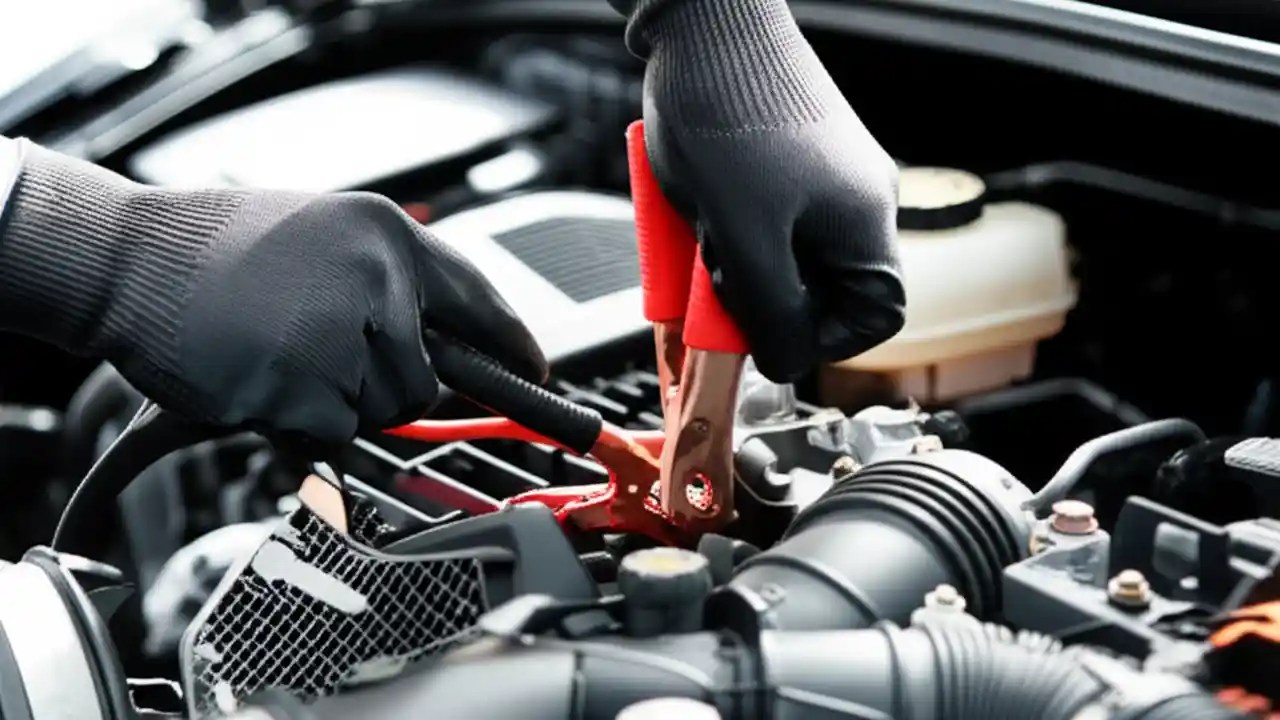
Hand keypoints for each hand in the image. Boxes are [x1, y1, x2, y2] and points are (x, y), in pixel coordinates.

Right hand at [0, 141, 545, 443]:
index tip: (537, 374)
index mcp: (387, 234)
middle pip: (422, 379)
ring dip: (334, 403)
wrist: (127, 257)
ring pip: (378, 411)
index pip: (477, 297)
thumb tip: (434, 342)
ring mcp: (342, 332)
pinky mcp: (303, 384)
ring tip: (279, 353)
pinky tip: (259, 374)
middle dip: (381, 388)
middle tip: (320, 358)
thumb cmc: (213, 247)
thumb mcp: (321, 235)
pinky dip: (295, 421)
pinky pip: (329, 433)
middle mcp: (378, 278)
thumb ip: (384, 282)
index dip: (512, 343)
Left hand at [621, 0, 905, 381]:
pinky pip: (760, 219)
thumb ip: (770, 311)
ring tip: (701, 230)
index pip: (870, 319)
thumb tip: (784, 363)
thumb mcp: (744, 237)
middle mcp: (854, 202)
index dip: (818, 340)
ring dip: (734, 259)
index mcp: (865, 224)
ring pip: (781, 256)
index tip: (764, 337)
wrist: (703, 24)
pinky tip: (697, 206)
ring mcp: (821, 179)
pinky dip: (724, 226)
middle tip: (718, 277)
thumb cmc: (728, 112)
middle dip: (760, 293)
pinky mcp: (785, 160)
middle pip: (818, 290)